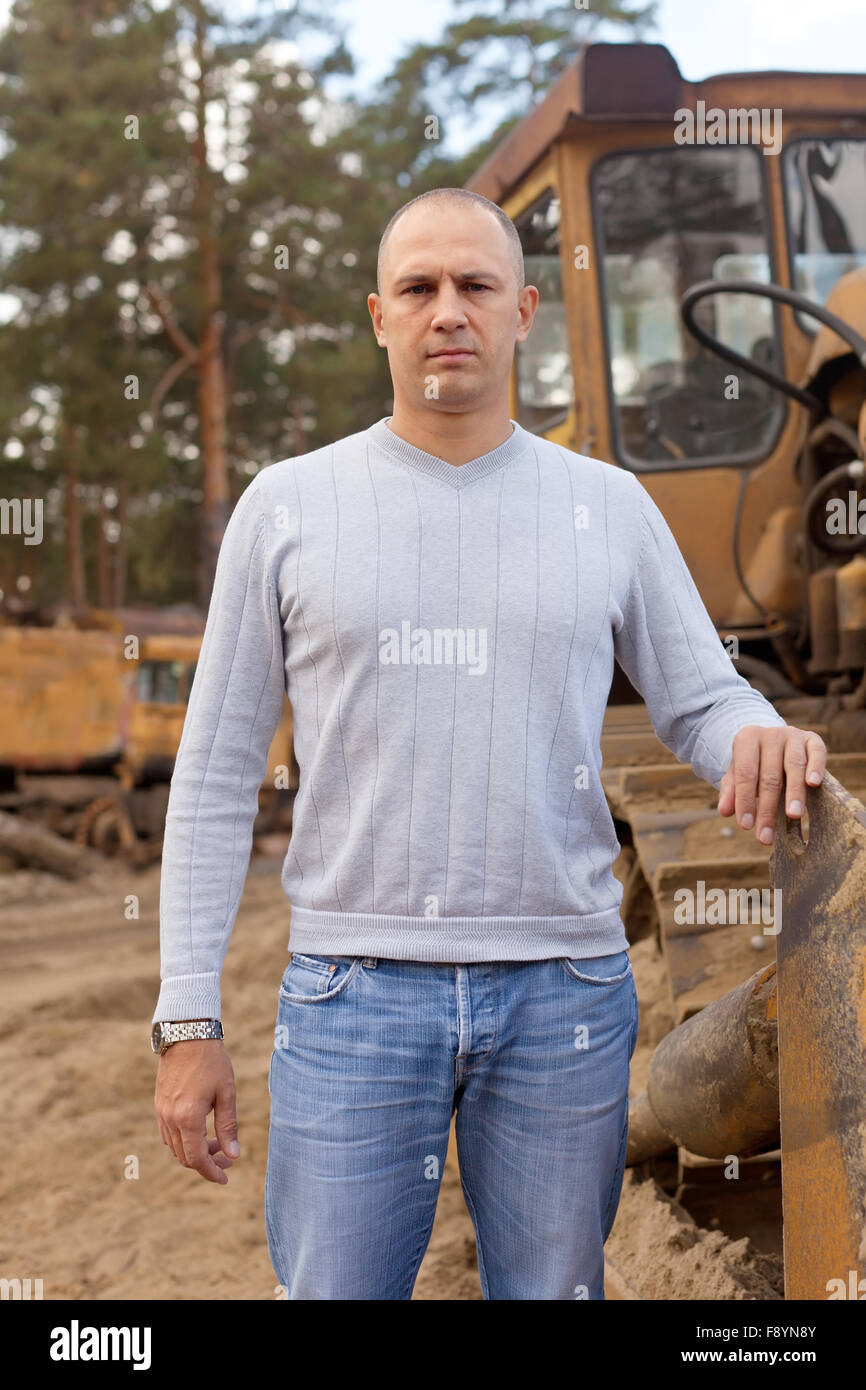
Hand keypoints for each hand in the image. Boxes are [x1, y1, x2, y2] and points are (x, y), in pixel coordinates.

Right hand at [155, 1039, 239, 1183]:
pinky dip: (183, 1140)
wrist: (187, 1035)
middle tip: (228, 1159)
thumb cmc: (211, 1062)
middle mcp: (170, 1119)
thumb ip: (228, 1126)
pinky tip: (200, 1132)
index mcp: (188, 1119)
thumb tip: (234, 1155)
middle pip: (184, 1157)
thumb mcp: (226, 1093)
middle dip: (206, 1163)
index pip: (197, 1159)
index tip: (225, 1177)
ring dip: (194, 1152)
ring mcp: (161, 1112)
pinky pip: (168, 1134)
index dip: (211, 1172)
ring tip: (217, 1143)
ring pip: (175, 1147)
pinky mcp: (159, 1105)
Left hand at [717, 724, 826, 845]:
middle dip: (767, 808)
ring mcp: (793, 735)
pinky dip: (816, 767)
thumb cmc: (755, 762)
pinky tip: (813, 784)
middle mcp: (770, 734)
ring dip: (794, 792)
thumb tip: (724, 811)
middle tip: (766, 836)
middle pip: (769, 776)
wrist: (776, 739)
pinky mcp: (812, 739)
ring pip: (793, 766)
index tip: (746, 826)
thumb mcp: (739, 773)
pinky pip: (817, 753)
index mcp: (747, 738)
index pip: (745, 774)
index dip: (745, 801)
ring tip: (793, 815)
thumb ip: (731, 791)